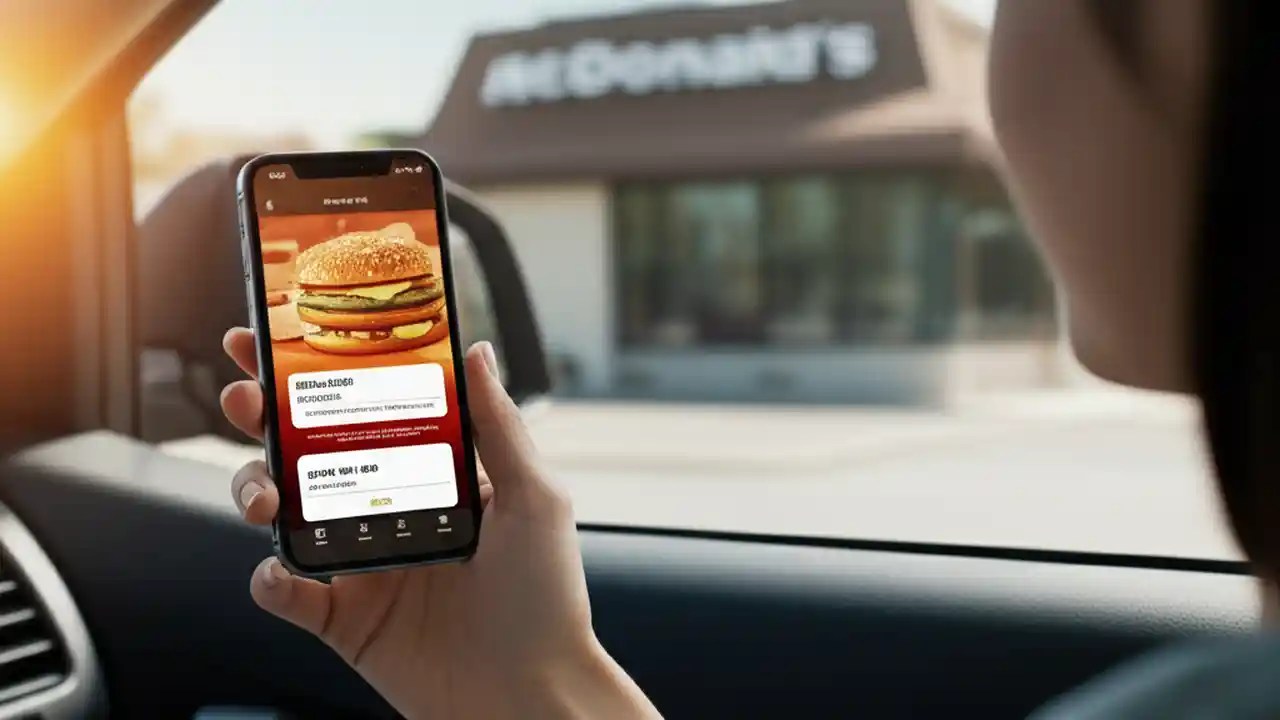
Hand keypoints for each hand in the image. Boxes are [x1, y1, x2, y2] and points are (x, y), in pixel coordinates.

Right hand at [220, 328, 659, 719]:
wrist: (531, 695)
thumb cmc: (547, 598)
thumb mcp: (535, 499)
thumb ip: (499, 426)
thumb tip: (475, 351)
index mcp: (430, 475)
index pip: (366, 410)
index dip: (321, 375)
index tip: (279, 338)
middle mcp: (389, 512)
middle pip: (309, 452)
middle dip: (265, 419)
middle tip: (244, 396)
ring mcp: (361, 564)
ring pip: (284, 514)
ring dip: (255, 492)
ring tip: (264, 495)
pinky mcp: (344, 620)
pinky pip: (287, 594)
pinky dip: (272, 582)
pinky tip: (282, 572)